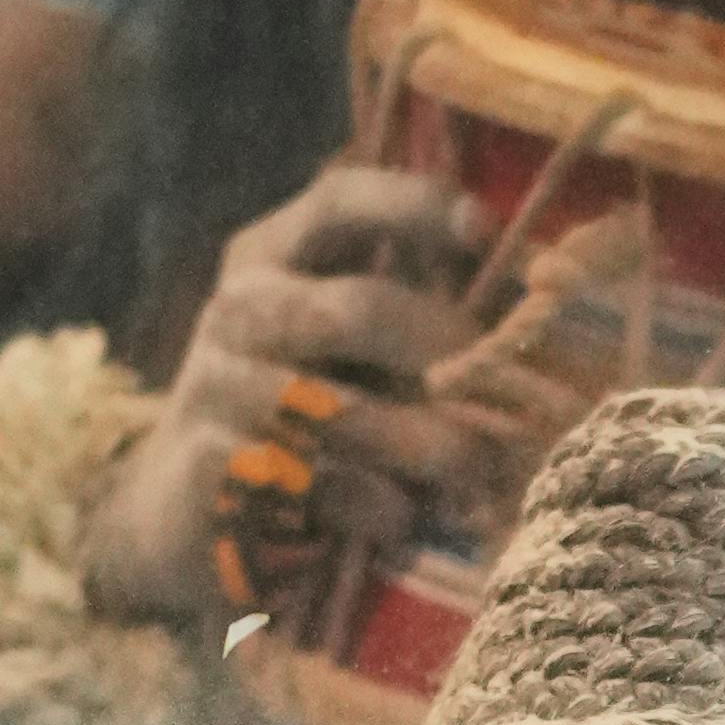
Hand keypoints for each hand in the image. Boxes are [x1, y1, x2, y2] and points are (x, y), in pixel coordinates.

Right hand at [76, 164, 488, 631]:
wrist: (183, 517)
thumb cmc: (301, 420)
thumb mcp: (347, 354)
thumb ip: (415, 318)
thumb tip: (542, 294)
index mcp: (273, 257)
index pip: (339, 203)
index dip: (414, 206)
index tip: (485, 228)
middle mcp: (238, 307)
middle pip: (361, 309)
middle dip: (446, 357)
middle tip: (506, 400)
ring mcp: (212, 384)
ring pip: (344, 409)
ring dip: (424, 449)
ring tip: (469, 476)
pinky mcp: (203, 463)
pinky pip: (316, 481)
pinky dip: (373, 505)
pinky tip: (396, 521)